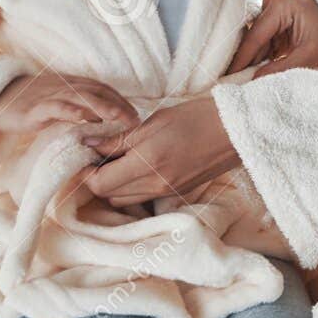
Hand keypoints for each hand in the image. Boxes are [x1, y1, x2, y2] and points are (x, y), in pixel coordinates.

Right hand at [0, 71, 140, 134]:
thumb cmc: (29, 104)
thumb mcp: (58, 105)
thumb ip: (77, 109)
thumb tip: (99, 123)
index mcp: (72, 85)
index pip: (103, 90)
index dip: (121, 101)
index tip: (137, 115)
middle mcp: (66, 86)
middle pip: (98, 92)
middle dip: (118, 105)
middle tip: (135, 120)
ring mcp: (51, 95)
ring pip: (81, 97)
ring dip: (102, 107)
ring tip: (117, 117)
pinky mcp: (36, 107)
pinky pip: (56, 107)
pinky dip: (71, 111)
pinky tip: (83, 118)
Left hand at [82, 97, 240, 207]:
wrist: (233, 130)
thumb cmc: (194, 118)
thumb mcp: (152, 122)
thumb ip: (118, 139)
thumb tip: (88, 143)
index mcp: (147, 164)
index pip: (100, 183)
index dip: (86, 172)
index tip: (84, 155)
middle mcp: (155, 186)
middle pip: (109, 195)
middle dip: (99, 178)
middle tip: (100, 154)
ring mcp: (166, 193)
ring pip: (125, 199)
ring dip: (115, 184)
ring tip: (119, 159)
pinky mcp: (175, 194)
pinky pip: (143, 197)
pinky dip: (133, 186)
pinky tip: (138, 165)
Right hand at [226, 0, 317, 78]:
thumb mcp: (308, 56)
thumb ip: (280, 68)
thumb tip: (254, 80)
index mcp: (282, 4)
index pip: (256, 35)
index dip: (242, 58)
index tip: (229, 75)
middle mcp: (274, 1)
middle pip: (254, 36)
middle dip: (247, 59)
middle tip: (235, 81)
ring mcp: (274, 7)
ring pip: (257, 39)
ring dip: (255, 58)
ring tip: (247, 78)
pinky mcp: (276, 17)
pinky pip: (264, 38)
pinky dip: (263, 54)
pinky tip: (260, 69)